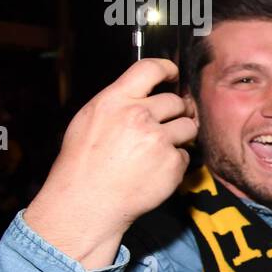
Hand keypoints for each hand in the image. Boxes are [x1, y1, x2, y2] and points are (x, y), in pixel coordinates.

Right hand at [24, 58, 195, 268]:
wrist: (87, 203)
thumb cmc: (83, 164)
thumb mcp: (90, 120)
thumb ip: (119, 102)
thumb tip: (146, 93)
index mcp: (115, 100)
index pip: (150, 69)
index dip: (168, 70)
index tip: (174, 75)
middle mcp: (138, 116)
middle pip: (177, 101)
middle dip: (175, 113)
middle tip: (162, 127)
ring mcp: (158, 139)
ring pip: (188, 127)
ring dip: (179, 136)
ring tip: (157, 151)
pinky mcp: (172, 163)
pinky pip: (186, 154)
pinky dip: (175, 162)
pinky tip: (154, 170)